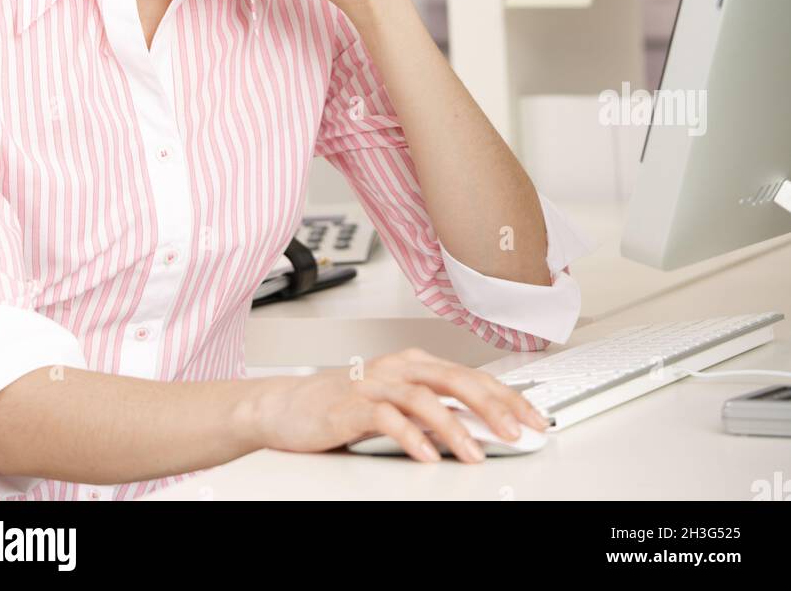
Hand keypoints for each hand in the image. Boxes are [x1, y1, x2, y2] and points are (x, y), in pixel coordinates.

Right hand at [244, 346, 548, 461]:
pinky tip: (426, 456)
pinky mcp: (351, 405)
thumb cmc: (343, 406)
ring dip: (454, 427)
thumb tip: (482, 430)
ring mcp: (375, 384)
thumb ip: (434, 410)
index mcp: (415, 364)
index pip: (472, 376)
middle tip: (517, 432)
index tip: (534, 419)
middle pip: (455, 379)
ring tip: (473, 454)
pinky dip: (410, 437)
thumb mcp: (397, 405)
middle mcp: (399, 367)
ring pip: (424, 397)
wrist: (286, 406)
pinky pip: (387, 418)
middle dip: (492, 406)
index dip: (507, 396)